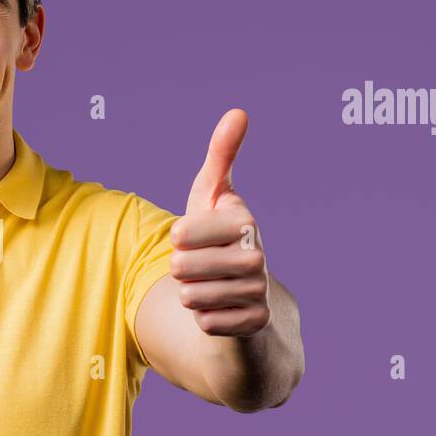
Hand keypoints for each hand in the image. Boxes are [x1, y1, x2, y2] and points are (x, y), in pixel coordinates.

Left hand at [168, 109, 270, 336]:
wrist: (243, 291)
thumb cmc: (217, 236)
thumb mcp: (212, 195)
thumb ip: (221, 155)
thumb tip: (238, 112)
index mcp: (244, 221)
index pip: (180, 234)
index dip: (177, 238)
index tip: (195, 237)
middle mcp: (257, 255)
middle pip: (180, 268)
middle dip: (180, 269)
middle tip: (200, 265)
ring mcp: (258, 291)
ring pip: (190, 298)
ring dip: (190, 294)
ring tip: (209, 285)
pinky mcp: (254, 323)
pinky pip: (204, 323)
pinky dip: (203, 318)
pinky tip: (220, 309)